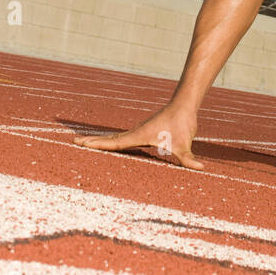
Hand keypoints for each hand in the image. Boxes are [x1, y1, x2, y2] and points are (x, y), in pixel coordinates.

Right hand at [73, 105, 202, 168]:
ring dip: (101, 141)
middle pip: (110, 139)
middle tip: (75, 142)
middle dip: (93, 141)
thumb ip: (189, 158)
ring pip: (116, 138)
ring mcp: (139, 132)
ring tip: (86, 144)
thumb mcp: (184, 144)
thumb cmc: (181, 123)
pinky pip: (124, 139)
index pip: (114, 143)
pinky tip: (112, 145)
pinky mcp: (144, 133)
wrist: (184, 106)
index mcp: (139, 136)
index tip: (82, 144)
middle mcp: (136, 133)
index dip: (98, 145)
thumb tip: (200, 168)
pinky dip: (113, 141)